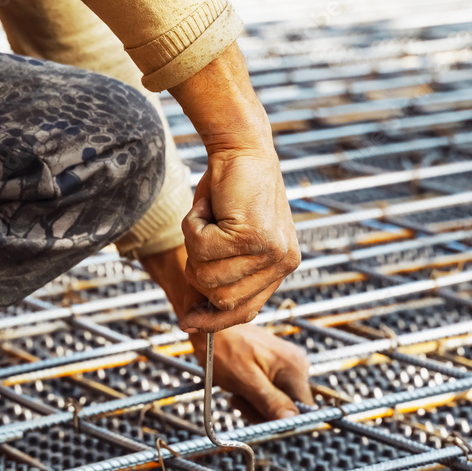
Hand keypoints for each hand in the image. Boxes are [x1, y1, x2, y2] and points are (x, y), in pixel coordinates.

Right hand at [180, 152, 298, 332]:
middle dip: (198, 272)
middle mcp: (283, 263)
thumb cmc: (227, 193)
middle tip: (200, 238)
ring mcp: (272, 252)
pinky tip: (208, 208)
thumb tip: (188, 322)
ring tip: (207, 219)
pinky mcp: (255, 236)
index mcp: (280, 266)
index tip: (188, 321)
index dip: (214, 320)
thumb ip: (211, 278)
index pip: (245, 310)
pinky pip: (202, 250)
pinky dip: (192, 227)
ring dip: (194, 246)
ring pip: (209, 277)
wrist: (240, 148)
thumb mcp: (219, 241)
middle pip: (222, 299)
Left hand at [192, 324, 312, 420]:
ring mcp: (287, 364)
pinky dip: (256, 393)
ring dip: (257, 402)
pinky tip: (242, 385)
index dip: (281, 420)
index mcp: (294, 368)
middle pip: (290, 407)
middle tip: (240, 398)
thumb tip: (291, 421)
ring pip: (278, 401)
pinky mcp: (277, 365)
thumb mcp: (245, 380)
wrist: (211, 328)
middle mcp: (297, 365)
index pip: (302, 410)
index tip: (258, 416)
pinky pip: (272, 390)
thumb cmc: (223, 348)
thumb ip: (269, 401)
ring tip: (238, 389)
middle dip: (263, 410)